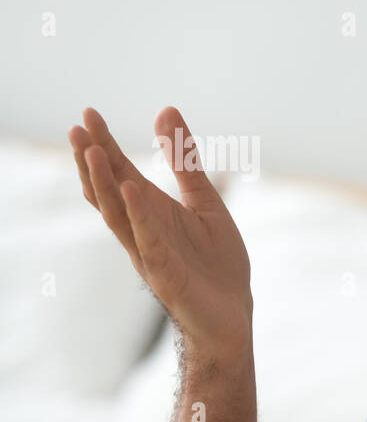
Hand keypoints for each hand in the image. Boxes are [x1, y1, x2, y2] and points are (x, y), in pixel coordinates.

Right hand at [68, 106, 253, 356]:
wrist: (233, 312)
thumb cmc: (216, 260)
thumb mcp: (204, 200)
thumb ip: (185, 161)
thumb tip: (166, 109)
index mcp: (151, 210)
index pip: (119, 172)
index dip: (104, 144)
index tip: (89, 114)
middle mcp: (142, 229)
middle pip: (108, 191)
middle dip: (92, 161)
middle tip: (78, 127)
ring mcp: (150, 252)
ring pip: (118, 216)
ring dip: (105, 184)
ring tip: (94, 152)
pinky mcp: (166, 275)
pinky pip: (149, 242)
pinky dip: (140, 217)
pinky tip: (133, 191)